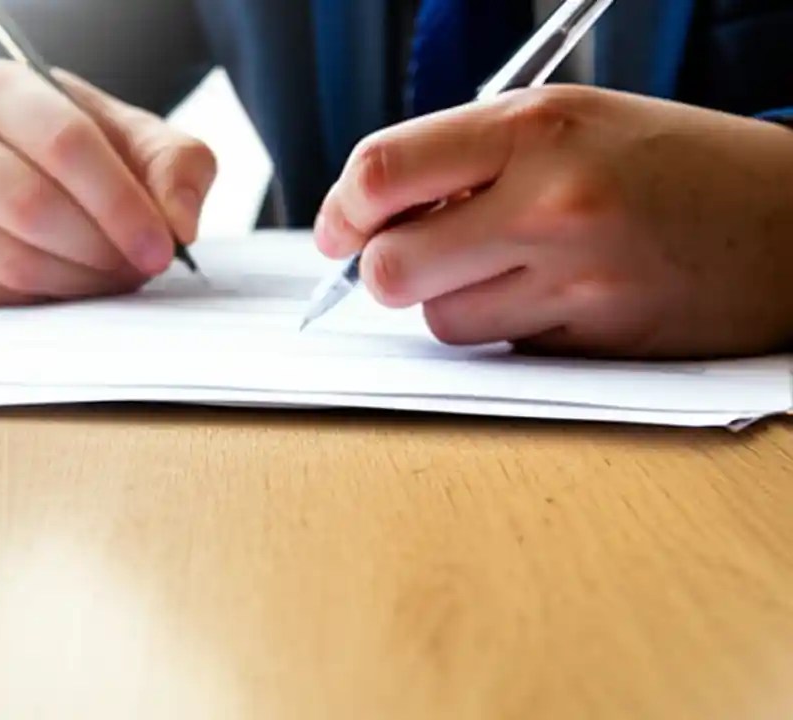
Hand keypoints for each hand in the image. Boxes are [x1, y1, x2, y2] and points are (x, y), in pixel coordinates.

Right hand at [0, 59, 216, 305]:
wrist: (1, 155)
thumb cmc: (73, 145)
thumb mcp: (136, 137)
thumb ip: (176, 167)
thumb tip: (178, 224)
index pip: (66, 144)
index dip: (120, 204)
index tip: (160, 247)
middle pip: (32, 208)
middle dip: (100, 252)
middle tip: (138, 267)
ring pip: (9, 261)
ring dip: (76, 284)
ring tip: (111, 276)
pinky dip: (41, 301)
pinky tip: (67, 284)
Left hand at [314, 86, 792, 358]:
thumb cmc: (676, 163)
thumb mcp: (569, 120)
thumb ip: (465, 156)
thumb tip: (367, 214)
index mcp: (536, 127)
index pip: (382, 172)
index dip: (339, 210)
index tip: (337, 230)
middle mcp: (551, 201)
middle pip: (390, 268)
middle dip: (384, 270)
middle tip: (413, 257)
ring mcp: (576, 278)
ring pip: (439, 320)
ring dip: (451, 302)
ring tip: (512, 268)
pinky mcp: (596, 341)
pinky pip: (499, 348)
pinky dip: (505, 328)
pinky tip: (557, 295)